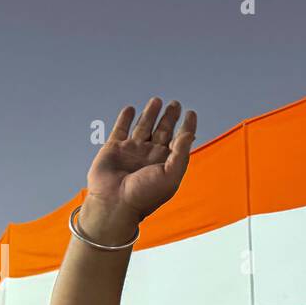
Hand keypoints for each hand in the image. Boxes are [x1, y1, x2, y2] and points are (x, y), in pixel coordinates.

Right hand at [82, 99, 197, 242]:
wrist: (115, 203)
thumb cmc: (145, 195)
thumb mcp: (170, 176)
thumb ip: (180, 154)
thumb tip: (188, 133)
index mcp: (165, 163)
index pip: (179, 141)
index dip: (186, 127)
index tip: (191, 113)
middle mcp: (150, 156)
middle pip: (162, 131)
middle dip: (169, 117)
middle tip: (176, 104)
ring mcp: (132, 151)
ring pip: (143, 126)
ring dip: (150, 113)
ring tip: (157, 100)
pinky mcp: (114, 148)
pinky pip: (120, 129)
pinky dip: (125, 118)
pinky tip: (131, 109)